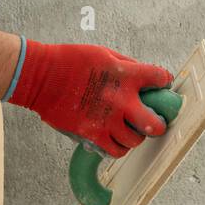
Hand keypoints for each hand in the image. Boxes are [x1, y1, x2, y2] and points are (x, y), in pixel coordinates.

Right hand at [6, 40, 173, 156]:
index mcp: (126, 75)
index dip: (163, 81)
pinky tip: (114, 138)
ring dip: (134, 135)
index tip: (161, 84)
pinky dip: (118, 147)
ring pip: (135, 141)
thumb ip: (127, 65)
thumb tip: (143, 75)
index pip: (159, 78)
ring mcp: (107, 120)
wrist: (42, 77)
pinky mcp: (92, 135)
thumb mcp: (104, 53)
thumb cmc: (70, 61)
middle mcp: (121, 100)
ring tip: (127, 128)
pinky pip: (115, 151)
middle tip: (153, 121)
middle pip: (154, 124)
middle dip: (158, 123)